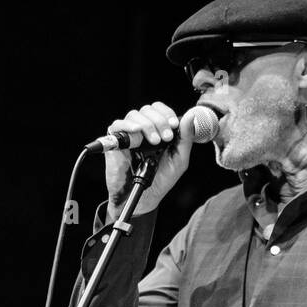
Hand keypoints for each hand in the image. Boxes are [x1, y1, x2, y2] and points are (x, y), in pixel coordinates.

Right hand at [104, 101, 195, 216]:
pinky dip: (128, 126)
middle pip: (147, 109)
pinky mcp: (115, 142)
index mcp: (157, 130)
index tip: (173, 125)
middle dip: (159, 120)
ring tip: (154, 142)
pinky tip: (138, 134)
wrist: (144, 198)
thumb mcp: (179, 159)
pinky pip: (118, 125)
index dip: (166, 113)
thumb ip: (185, 138)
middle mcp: (142, 129)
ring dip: (147, 125)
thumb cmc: (161, 179)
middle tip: (165, 138)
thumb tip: (192, 115)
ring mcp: (128, 135)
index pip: (159, 109)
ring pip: (134, 115)